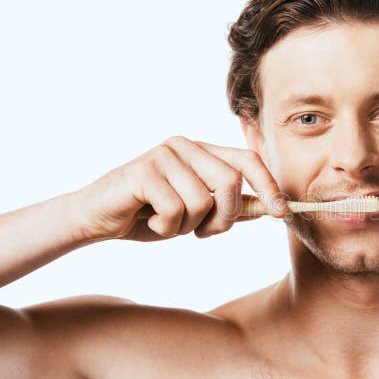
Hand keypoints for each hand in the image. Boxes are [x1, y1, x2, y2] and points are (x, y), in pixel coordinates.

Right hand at [69, 135, 288, 241]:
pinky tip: (148, 220)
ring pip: (202, 202)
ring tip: (166, 222)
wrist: (96, 219)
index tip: (282, 213)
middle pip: (230, 183)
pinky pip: (175, 209)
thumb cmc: (149, 215)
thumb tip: (270, 208)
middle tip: (202, 231)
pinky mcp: (144, 170)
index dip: (268, 187)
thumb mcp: (197, 213)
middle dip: (223, 217)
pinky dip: (166, 228)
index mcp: (202, 152)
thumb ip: (229, 206)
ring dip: (187, 226)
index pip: (248, 161)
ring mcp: (164, 155)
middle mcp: (186, 146)